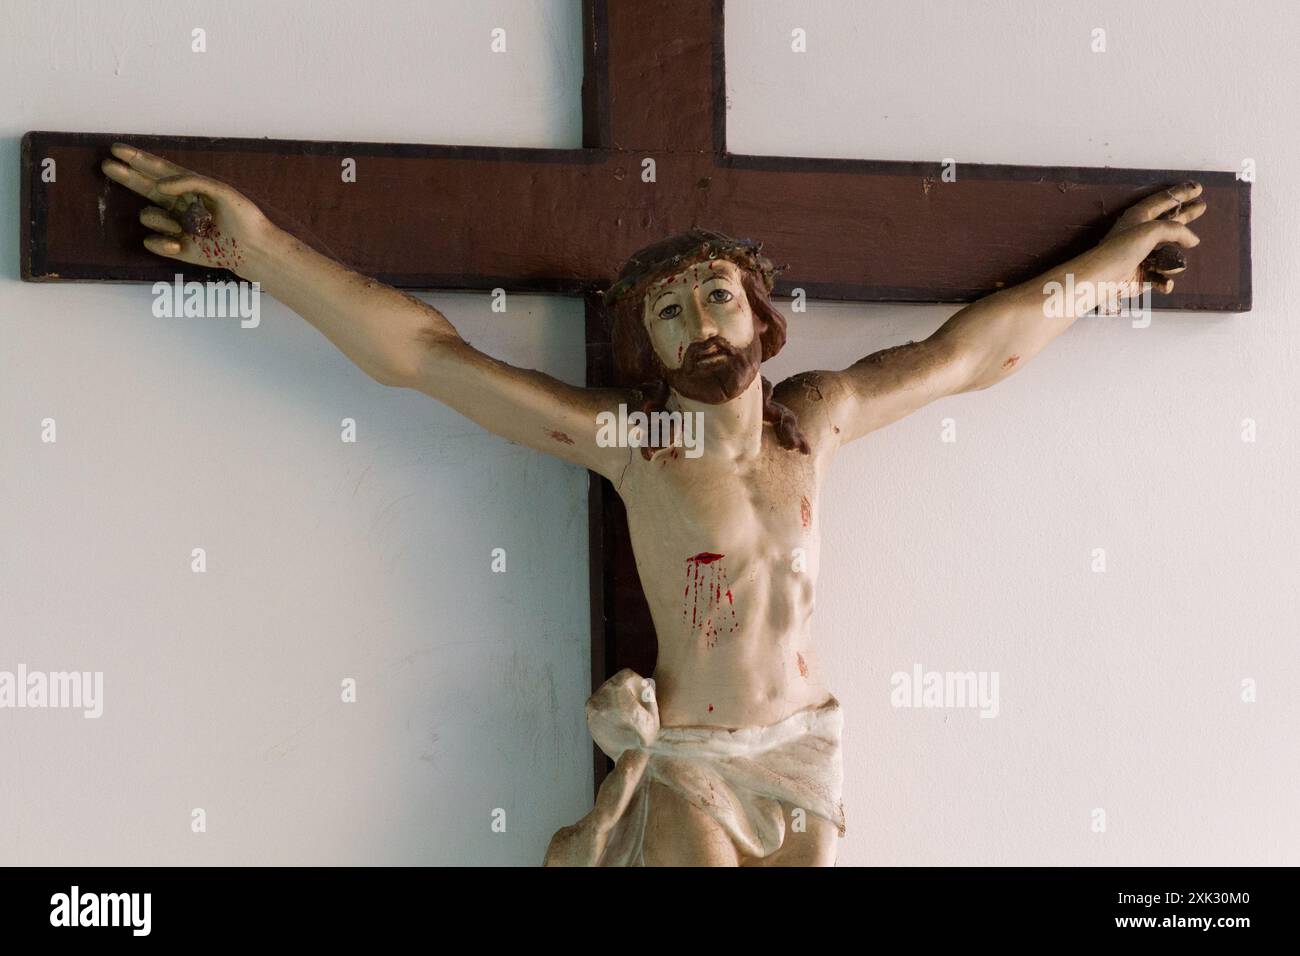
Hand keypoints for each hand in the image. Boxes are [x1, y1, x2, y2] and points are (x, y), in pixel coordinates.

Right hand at [101, 143, 272, 276]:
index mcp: (189, 188)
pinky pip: (152, 242)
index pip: (159, 170)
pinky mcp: (175, 248)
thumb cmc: (242, 217)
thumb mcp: (220, 190)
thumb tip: (160, 185)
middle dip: (127, 176)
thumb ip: (190, 181)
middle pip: (144, 187)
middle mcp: (179, 205)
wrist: (252, 248)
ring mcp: (175, 226)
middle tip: (107, 166)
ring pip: (147, 216)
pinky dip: (162, 242)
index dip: (138, 159)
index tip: (117, 149)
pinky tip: (179, 244)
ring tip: (179, 227)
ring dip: (158, 220)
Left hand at [1103, 182, 1205, 296]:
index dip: (1181, 193)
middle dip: (1186, 215)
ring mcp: (1143, 255)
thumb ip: (1176, 230)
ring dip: (1172, 262)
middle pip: (1170, 221)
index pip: (1164, 200)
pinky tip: (1166, 283)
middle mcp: (1142, 233)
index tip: (1198, 187)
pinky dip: (1164, 281)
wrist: (1102, 279)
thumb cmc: (1122, 249)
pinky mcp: (1142, 275)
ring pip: (1169, 254)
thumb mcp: (1152, 230)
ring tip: (1168, 265)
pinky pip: (1161, 278)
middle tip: (1202, 206)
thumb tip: (1193, 240)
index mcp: (1139, 216)